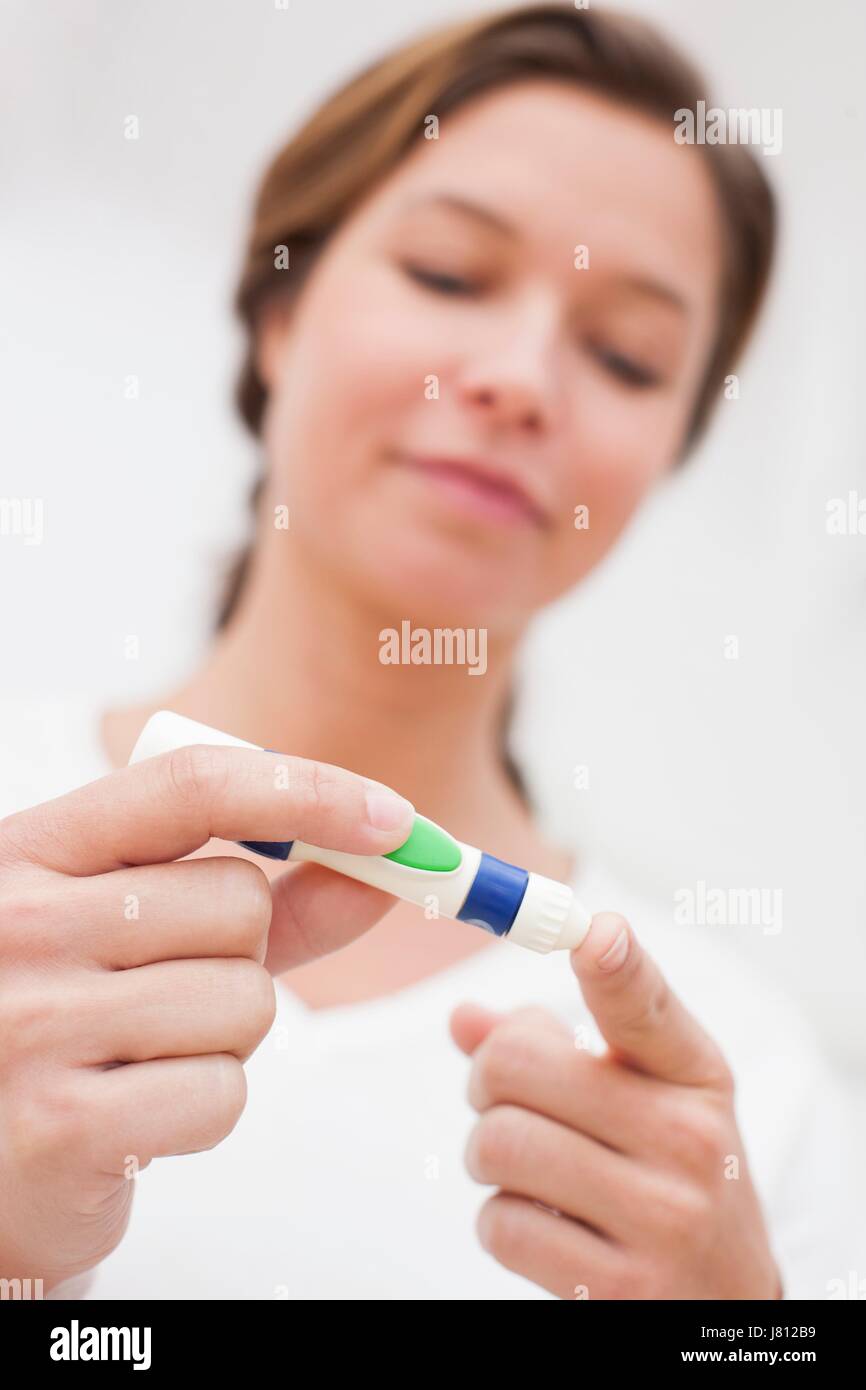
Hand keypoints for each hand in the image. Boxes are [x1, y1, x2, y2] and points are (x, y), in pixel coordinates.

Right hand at [0, 742, 412, 1289]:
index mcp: (30, 852)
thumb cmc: (63, 1034)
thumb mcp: (129, 937)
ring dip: (224, 1040)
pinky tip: (133, 1116)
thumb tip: (376, 873)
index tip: (394, 817)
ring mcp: (31, 1024)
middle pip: (240, 903)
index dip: (308, 791)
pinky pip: (222, 1092)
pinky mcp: (60, 1127)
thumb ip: (261, 902)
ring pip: (246, 1000)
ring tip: (139, 1059)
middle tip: (165, 995)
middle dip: (242, 956)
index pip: (191, 787)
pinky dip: (203, 1110)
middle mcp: (18, 923)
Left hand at [451, 912, 782, 1299]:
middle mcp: (688, 1139)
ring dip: (485, 1156)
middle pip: (516, 1065)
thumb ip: (554, 1049)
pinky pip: (503, 1225)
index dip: (615, 965)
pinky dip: (500, 1223)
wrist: (724, 1303)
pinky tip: (543, 1225)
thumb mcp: (641, 1099)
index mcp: (692, 1074)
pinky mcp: (623, 1289)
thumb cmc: (668, 1176)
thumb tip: (464, 1017)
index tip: (595, 934)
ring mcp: (663, 1217)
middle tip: (503, 1102)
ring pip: (499, 1143)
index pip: (644, 1006)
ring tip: (522, 1168)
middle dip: (486, 1082)